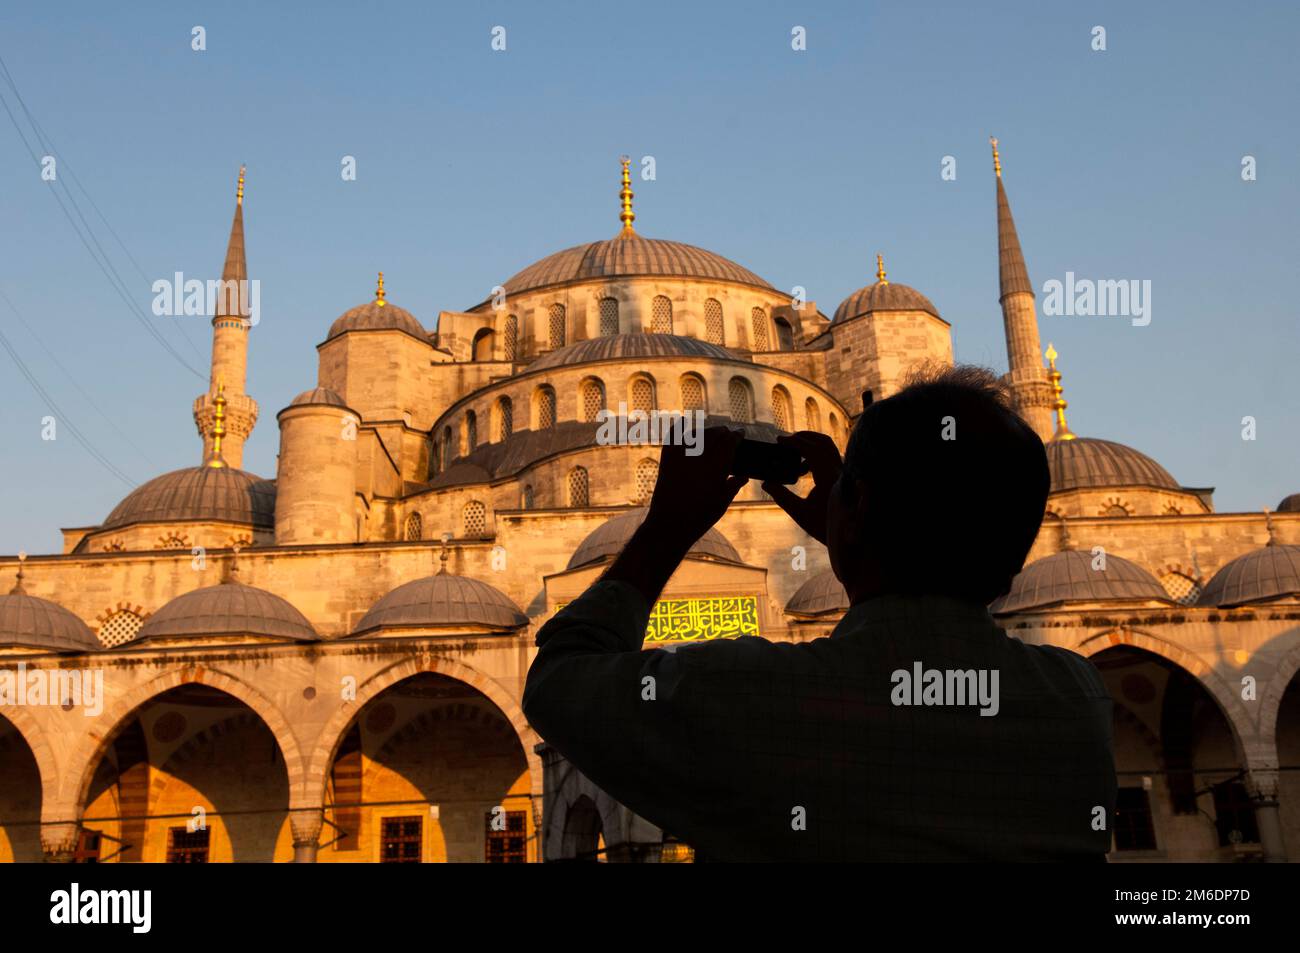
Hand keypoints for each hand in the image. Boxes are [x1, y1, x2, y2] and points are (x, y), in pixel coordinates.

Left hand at [643, 426, 748, 550]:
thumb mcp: (722, 502)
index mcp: (716, 466)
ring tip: (712, 434)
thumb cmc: (699, 517)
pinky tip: (684, 422)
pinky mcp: (666, 459)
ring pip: (697, 433)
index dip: (737, 435)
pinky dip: (680, 428)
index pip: (730, 441)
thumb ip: (733, 486)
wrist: (669, 524)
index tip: (741, 433)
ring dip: (707, 431)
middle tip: (728, 433)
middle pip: (715, 434)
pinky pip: (673, 436)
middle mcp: (699, 456)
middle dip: (724, 432)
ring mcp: (681, 455)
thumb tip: (744, 476)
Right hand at [762, 431, 842, 545]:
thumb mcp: (799, 512)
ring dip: (810, 446)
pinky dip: (815, 456)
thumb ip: (781, 496)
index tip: (779, 440)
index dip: (795, 442)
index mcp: (829, 478)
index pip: (812, 450)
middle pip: (823, 442)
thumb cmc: (823, 526)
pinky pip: (829, 457)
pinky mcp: (842, 476)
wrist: (848, 537)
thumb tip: (766, 483)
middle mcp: (839, 472)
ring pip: (828, 448)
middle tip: (786, 441)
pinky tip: (802, 471)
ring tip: (792, 456)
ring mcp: (843, 473)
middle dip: (803, 438)